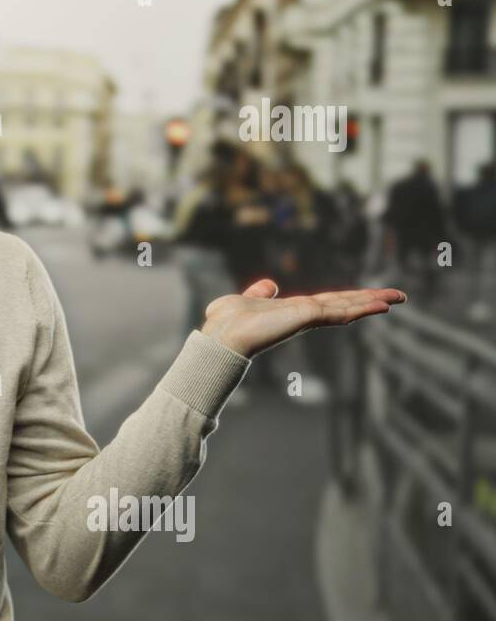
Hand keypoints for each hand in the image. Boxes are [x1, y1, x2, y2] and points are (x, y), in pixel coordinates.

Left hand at [201, 278, 406, 357]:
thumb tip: (269, 285)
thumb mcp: (243, 299)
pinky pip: (341, 312)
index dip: (350, 297)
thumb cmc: (226, 322)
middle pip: (345, 303)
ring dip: (373, 301)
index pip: (329, 302)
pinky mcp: (308, 317)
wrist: (221, 336)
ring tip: (399, 297)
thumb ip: (258, 293)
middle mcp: (305, 314)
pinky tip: (381, 305)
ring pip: (348, 307)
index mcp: (293, 310)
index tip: (370, 295)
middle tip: (399, 296)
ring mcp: (308, 316)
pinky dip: (362, 308)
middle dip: (370, 299)